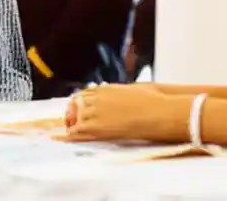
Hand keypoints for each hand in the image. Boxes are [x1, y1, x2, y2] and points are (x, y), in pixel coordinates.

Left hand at [62, 84, 189, 142]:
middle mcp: (98, 98)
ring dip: (72, 122)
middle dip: (73, 111)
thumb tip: (126, 92)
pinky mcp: (97, 126)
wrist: (157, 112)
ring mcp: (96, 111)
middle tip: (69, 120)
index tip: (77, 107)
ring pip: (74, 117)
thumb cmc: (153, 101)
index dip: (79, 102)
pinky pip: (77, 130)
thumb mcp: (135, 90)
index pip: (84, 93)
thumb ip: (123, 91)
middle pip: (76, 104)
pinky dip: (72, 134)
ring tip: (70, 131)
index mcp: (106, 88)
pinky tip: (69, 138)